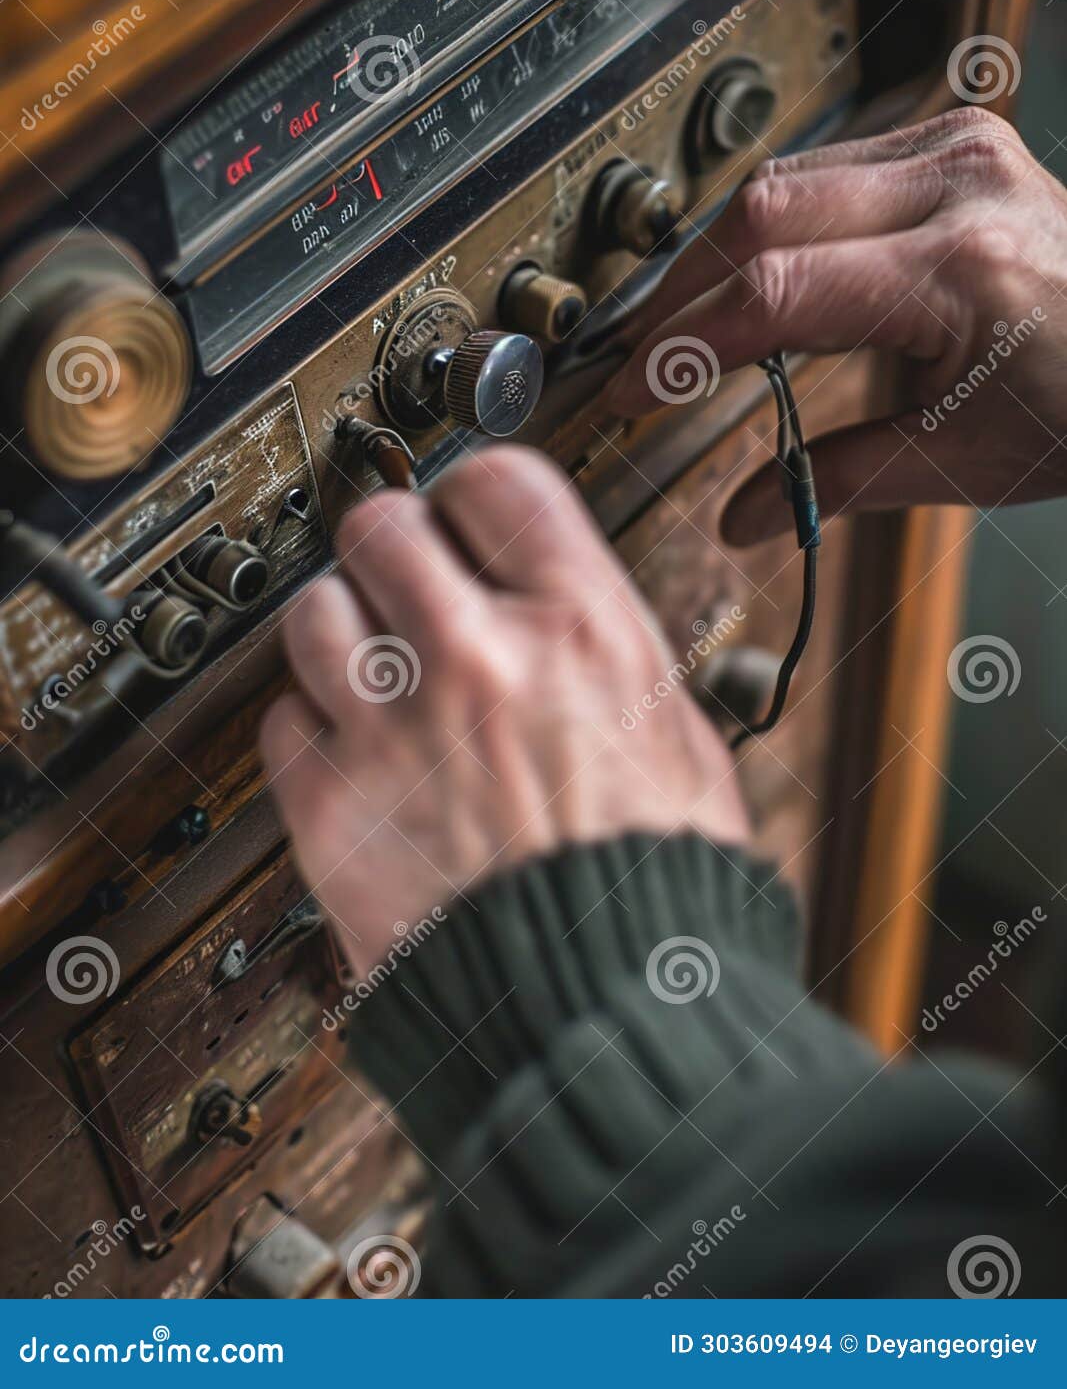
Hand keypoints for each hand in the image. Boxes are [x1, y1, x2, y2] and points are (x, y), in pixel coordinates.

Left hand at [259, 447, 748, 977]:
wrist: (602, 1014)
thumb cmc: (658, 895)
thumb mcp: (681, 742)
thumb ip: (611, 661)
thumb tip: (579, 625)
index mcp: (581, 631)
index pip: (496, 480)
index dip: (471, 489)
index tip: (462, 513)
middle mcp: (480, 660)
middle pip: (382, 525)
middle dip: (389, 545)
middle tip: (398, 576)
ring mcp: (395, 728)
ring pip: (314, 610)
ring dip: (339, 628)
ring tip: (366, 664)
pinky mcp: (331, 805)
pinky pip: (282, 718)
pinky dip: (309, 728)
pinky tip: (349, 751)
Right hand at [609, 109, 1066, 541]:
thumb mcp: (966, 458)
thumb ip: (840, 479)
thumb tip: (745, 514)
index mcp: (962, 272)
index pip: (774, 293)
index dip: (684, 345)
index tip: (635, 387)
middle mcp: (958, 187)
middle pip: (761, 214)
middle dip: (682, 291)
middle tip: (640, 353)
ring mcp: (958, 147)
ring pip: (784, 178)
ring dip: (718, 250)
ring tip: (680, 318)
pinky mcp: (955, 137)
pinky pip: (827, 164)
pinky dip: (773, 220)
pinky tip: (748, 268)